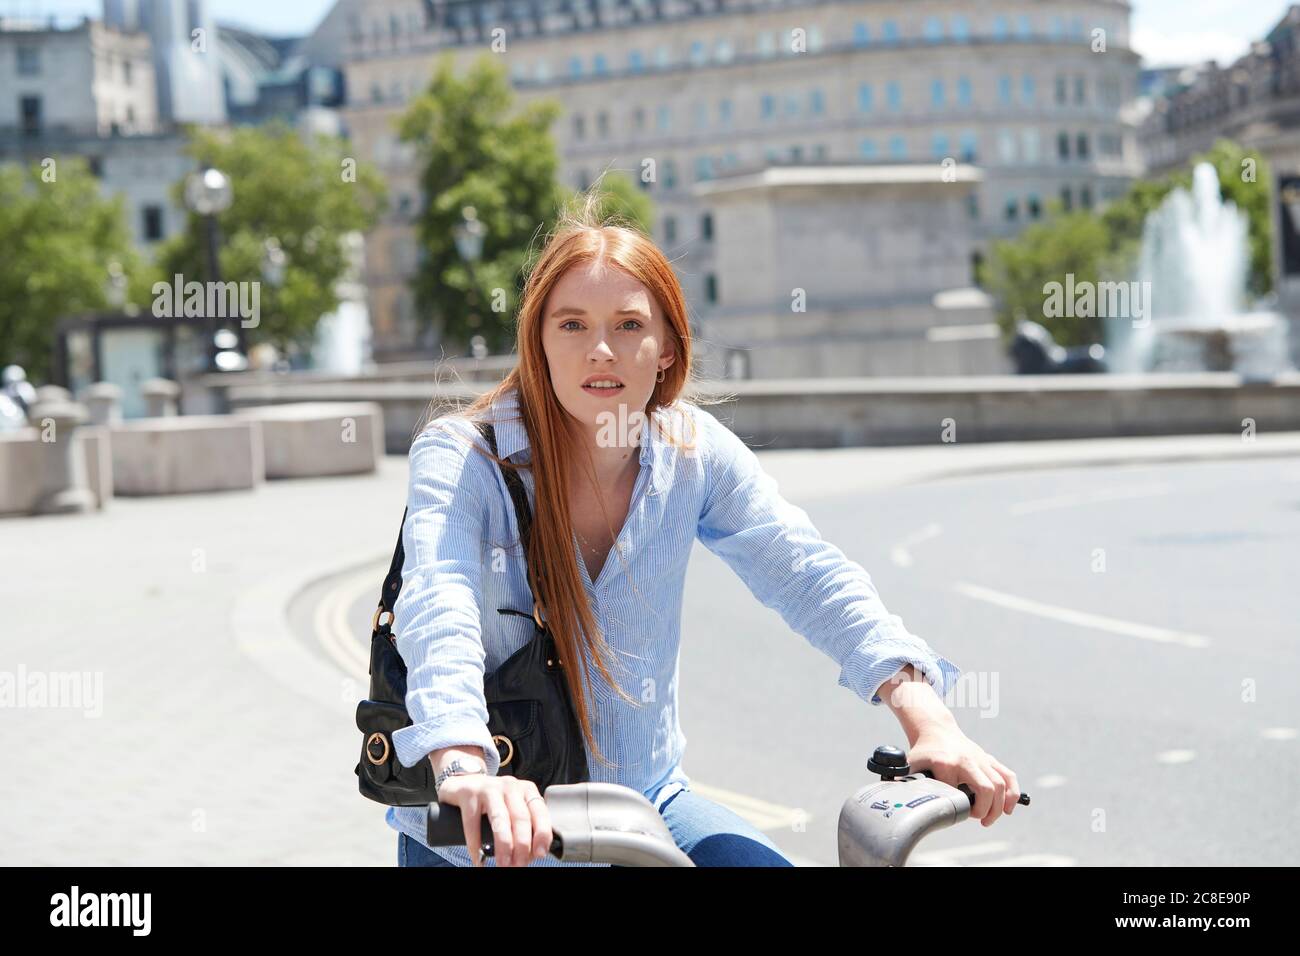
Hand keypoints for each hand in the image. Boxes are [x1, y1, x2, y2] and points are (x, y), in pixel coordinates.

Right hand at [434, 774, 552, 866]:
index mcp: (526, 790)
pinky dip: (475, 846)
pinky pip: (472, 823)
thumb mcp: (513, 807)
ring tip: (503, 863)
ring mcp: (489, 788)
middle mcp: (510, 786)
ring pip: (500, 819)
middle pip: (521, 817)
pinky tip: (478, 859)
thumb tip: (531, 854)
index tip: (540, 854)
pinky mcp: (469, 793)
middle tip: (519, 864)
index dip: (541, 835)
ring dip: (504, 845)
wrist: (463, 782)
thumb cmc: (493, 801)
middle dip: (522, 845)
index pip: (540, 812)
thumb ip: (524, 825)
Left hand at [905, 721, 1021, 827]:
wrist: (936, 730)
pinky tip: (1010, 808)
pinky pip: (1008, 775)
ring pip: (1000, 784)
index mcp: (945, 762)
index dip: (956, 806)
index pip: (955, 791)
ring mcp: (981, 758)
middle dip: (984, 810)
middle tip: (976, 819)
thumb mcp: (911, 764)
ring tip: (988, 819)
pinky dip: (1013, 793)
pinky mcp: (989, 759)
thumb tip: (896, 798)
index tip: (952, 812)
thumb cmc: (923, 751)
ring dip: (999, 806)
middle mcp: (967, 759)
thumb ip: (905, 781)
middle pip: (986, 788)